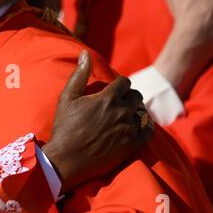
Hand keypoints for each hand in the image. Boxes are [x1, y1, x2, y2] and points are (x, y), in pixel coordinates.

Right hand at [42, 51, 152, 190]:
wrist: (67, 160)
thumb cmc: (64, 128)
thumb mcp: (67, 98)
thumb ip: (79, 74)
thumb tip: (85, 53)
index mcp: (107, 98)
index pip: (125, 82)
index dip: (119, 86)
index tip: (112, 93)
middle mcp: (121, 111)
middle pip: (136, 96)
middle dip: (128, 98)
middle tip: (118, 105)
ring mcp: (129, 128)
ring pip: (142, 112)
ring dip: (135, 112)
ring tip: (125, 117)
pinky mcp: (133, 144)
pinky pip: (148, 130)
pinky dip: (144, 127)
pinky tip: (136, 128)